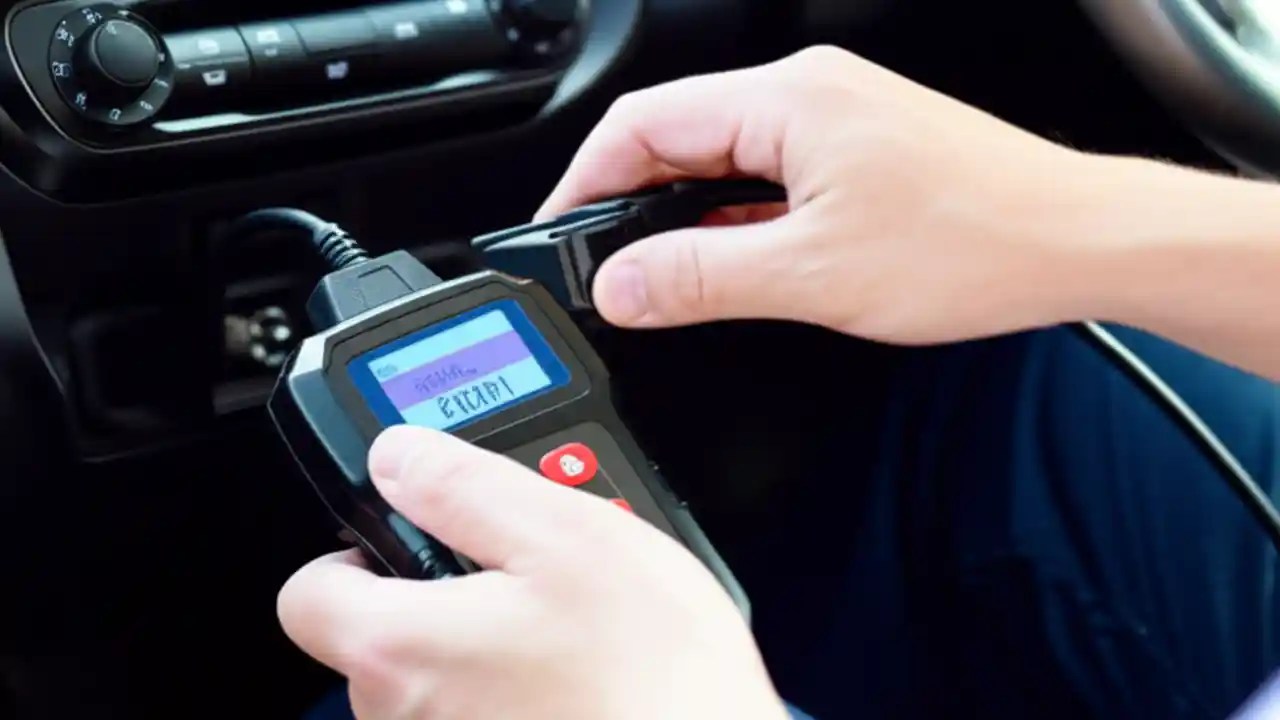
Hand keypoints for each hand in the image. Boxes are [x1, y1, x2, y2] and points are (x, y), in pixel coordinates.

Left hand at [276, 426, 787, 719]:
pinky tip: (577, 685)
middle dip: (436, 605)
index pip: (306, 594)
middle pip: (376, 644)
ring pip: (434, 689)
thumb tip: (399, 456)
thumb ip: (465, 488)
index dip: (348, 555)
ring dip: (482, 658)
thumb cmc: (653, 678)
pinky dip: (515, 700)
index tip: (406, 540)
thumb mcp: (568, 536)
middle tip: (521, 582)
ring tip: (566, 637)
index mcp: (402, 647)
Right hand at [537, 45, 1106, 343]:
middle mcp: (809, 96)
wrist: (1075, 242)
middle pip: (678, 134)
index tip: (559, 232)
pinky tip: (731, 261)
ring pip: (723, 158)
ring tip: (661, 273)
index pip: (643, 123)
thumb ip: (700, 277)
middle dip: (628, 198)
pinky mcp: (859, 150)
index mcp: (787, 102)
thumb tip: (623, 283)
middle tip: (602, 264)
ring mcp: (837, 119)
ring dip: (682, 212)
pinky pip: (767, 175)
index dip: (585, 180)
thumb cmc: (974, 240)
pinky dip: (734, 216)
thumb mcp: (812, 273)